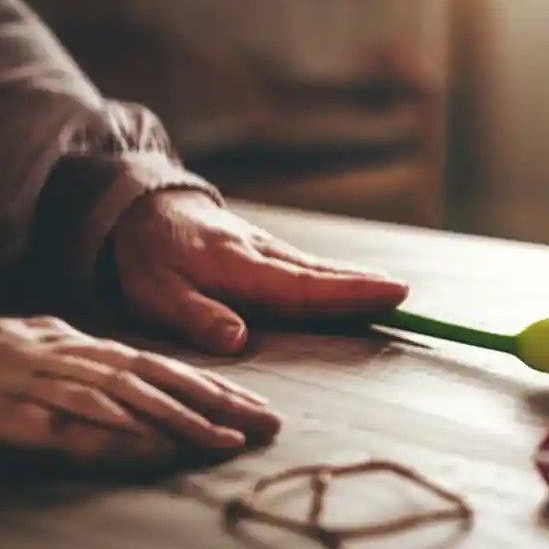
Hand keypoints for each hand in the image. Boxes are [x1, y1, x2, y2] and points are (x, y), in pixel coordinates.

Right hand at [0, 316, 278, 467]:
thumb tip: (135, 363)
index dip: (215, 387)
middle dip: (218, 403)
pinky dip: (115, 439)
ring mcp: (44, 386)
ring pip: (126, 402)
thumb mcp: (37, 343)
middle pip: (160, 381)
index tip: (259, 408)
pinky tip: (152, 450)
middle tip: (267, 424)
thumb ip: (85, 355)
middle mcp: (74, 361)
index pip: (165, 367)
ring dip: (179, 421)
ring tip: (223, 440)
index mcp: (84, 348)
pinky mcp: (12, 417)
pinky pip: (72, 430)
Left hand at [110, 191, 408, 353]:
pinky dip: (339, 275)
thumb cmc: (149, 257)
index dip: (347, 292)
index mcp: (241, 267)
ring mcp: (269, 250)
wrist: (143, 209)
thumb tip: (239, 340)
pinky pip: (310, 267)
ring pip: (320, 268)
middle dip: (364, 284)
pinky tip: (357, 284)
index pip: (303, 285)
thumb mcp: (154, 293)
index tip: (388, 291)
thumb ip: (196, 316)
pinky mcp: (268, 252)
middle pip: (322, 273)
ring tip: (393, 291)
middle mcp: (264, 255)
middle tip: (404, 293)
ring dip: (357, 280)